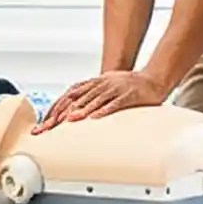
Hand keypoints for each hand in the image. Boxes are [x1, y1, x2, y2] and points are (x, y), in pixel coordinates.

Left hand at [32, 71, 165, 133]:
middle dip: (65, 110)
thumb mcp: (108, 85)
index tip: (48, 120)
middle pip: (80, 96)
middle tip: (53, 124)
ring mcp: (116, 88)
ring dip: (82, 110)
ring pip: (95, 99)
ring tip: (70, 120)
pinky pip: (115, 103)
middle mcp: (103, 83)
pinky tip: (96, 118)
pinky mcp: (129, 95)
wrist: (154, 79)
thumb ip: (93, 94)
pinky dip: (104, 110)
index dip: (59, 105)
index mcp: (96, 82)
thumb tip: (76, 108)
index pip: (72, 93)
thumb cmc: (131, 85)